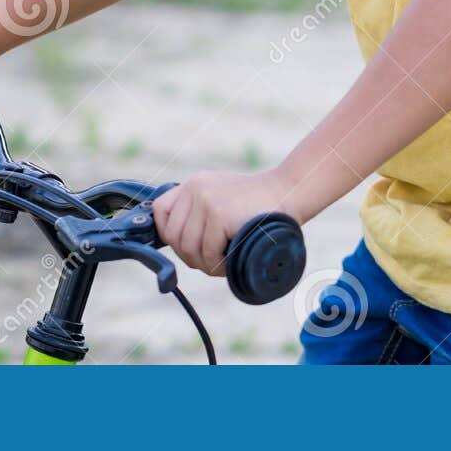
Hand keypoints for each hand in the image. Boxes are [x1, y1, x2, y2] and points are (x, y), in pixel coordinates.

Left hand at [151, 169, 295, 276]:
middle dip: (191, 256)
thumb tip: (179, 243)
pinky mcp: (218, 214)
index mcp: (194, 184)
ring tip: (223, 263)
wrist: (290, 192)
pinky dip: (218, 265)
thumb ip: (201, 212)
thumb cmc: (260, 204)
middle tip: (212, 261)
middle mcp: (195, 189)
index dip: (170, 234)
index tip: (188, 246)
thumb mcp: (224, 197)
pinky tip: (231, 262)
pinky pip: (207, 253)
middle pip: (173, 236)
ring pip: (188, 248)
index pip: (161, 211)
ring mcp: (205, 200)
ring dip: (205, 264)